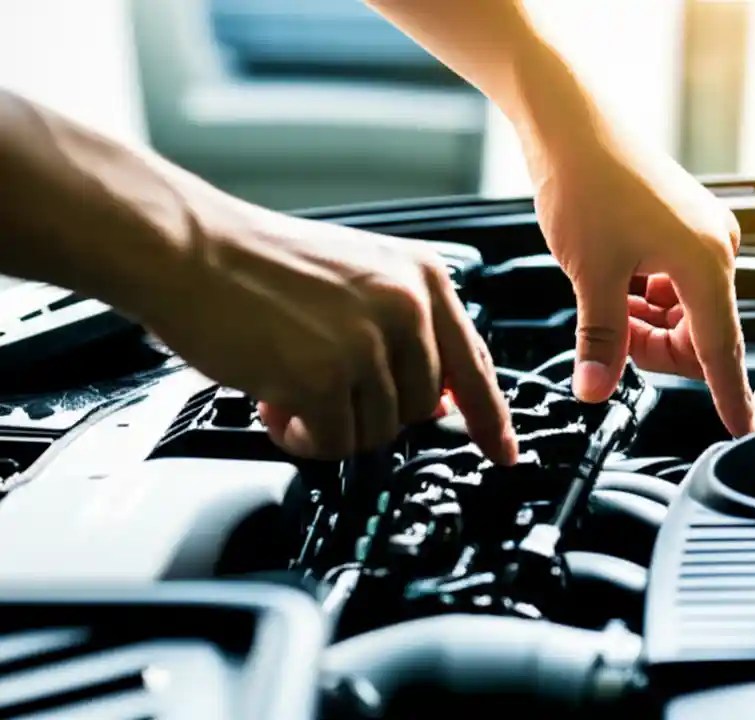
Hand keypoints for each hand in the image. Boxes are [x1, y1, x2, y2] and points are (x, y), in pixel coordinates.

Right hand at [137, 200, 516, 462]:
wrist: (187, 249)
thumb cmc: (258, 263)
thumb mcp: (359, 280)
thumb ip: (407, 332)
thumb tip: (437, 400)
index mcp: (423, 277)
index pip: (474, 364)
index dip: (490, 418)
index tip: (503, 450)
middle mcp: (407, 306)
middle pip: (421, 409)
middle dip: (371, 411)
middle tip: (323, 385)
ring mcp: (368, 343)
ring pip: (378, 431)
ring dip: (332, 423)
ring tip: (290, 383)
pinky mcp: (325, 376)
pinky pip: (335, 443)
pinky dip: (304, 438)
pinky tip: (276, 403)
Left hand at [530, 131, 754, 436]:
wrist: (570, 124)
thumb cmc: (586, 181)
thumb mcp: (590, 275)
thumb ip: (600, 341)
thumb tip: (596, 388)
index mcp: (706, 261)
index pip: (720, 349)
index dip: (729, 394)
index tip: (743, 426)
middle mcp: (715, 247)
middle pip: (698, 334)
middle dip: (655, 348)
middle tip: (610, 340)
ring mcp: (701, 235)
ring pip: (682, 311)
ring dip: (644, 322)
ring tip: (604, 299)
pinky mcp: (682, 227)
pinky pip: (673, 285)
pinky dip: (643, 298)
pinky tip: (613, 283)